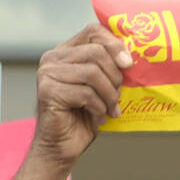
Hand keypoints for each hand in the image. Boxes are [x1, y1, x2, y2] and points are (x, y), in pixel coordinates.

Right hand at [0, 25, 132, 179]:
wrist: (63, 147)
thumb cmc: (83, 118)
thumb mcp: (101, 89)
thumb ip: (110, 70)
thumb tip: (132, 59)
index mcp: (66, 52)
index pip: (93, 32)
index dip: (115, 44)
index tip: (129, 64)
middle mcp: (53, 58)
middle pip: (96, 52)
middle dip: (115, 77)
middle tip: (118, 97)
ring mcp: (48, 73)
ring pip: (92, 73)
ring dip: (109, 95)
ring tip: (110, 109)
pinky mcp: (48, 91)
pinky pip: (85, 93)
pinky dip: (98, 108)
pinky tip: (98, 117)